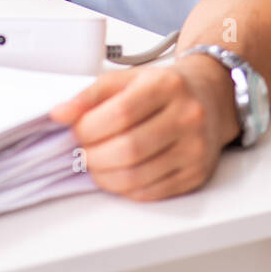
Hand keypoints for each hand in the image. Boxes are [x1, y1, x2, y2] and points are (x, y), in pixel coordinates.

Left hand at [48, 55, 238, 200]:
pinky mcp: (196, 174)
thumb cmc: (164, 88)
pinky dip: (126, 189)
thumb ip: (91, 94)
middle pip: (128, 149)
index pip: (120, 113)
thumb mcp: (128, 78)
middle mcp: (187, 116)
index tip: (75, 131)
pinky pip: (152, 192)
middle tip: (82, 152)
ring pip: (137, 176)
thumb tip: (59, 114)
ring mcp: (195, 148)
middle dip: (93, 156)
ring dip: (105, 177)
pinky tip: (118, 175)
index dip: (88, 128)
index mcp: (167, 85)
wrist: (210, 97)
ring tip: (96, 165)